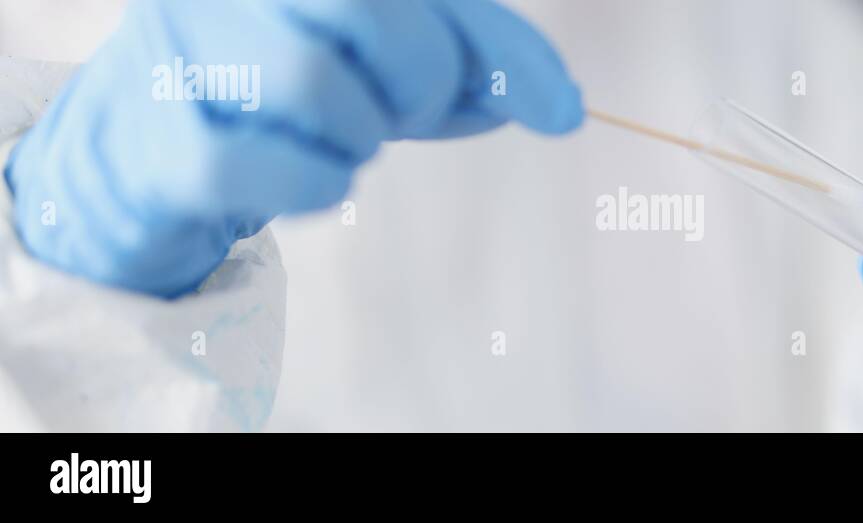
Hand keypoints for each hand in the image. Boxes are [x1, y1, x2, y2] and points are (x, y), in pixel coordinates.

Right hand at [5, 0, 582, 296]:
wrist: (147, 149)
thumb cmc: (283, 91)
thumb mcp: (385, 62)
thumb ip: (467, 63)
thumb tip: (559, 104)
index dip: (500, 50)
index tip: (563, 111)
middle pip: (370, 15)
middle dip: (418, 84)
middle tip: (400, 113)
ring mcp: (182, 48)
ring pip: (312, 80)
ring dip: (360, 135)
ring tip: (347, 142)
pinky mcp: (158, 134)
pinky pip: (257, 162)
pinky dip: (315, 184)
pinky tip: (319, 178)